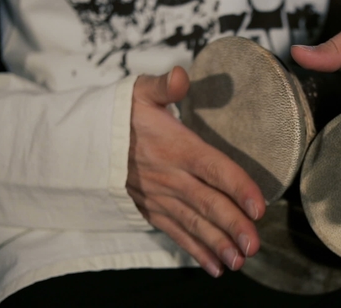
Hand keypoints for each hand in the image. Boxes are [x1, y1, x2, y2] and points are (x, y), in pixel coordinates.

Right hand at [126, 66, 265, 275]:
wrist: (82, 142)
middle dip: (232, 225)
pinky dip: (195, 251)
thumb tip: (181, 74)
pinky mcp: (151, 210)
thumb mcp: (137, 92)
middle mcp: (170, 176)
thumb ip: (162, 86)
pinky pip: (176, 233)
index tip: (258, 206)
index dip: (237, 186)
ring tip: (239, 262)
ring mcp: (160, 197)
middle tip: (253, 246)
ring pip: (193, 223)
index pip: (212, 167)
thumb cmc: (118, 116)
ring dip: (217, 244)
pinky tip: (215, 266)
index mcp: (175, 146)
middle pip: (206, 203)